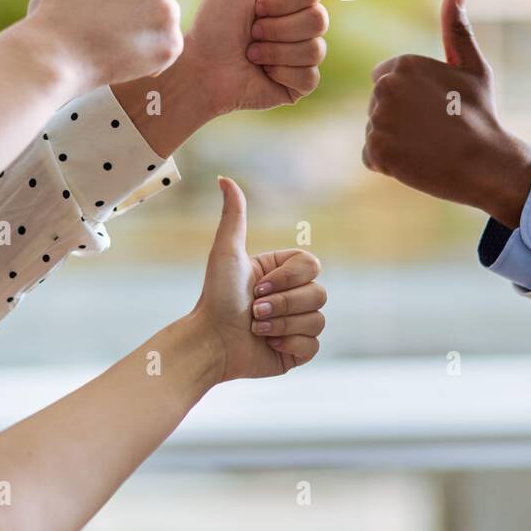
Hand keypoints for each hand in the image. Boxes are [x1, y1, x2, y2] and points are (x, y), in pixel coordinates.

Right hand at [25, 0, 182, 90]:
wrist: (50, 56)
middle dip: (135, 3)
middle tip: (100, 17)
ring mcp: (169, 16)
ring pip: (162, 18)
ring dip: (142, 29)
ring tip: (109, 37)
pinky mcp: (171, 49)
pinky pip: (167, 48)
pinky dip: (148, 54)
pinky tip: (122, 55)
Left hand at [113, 0, 327, 154]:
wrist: (200, 69)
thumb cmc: (212, 22)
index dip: (282, 2)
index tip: (255, 7)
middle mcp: (302, 24)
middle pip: (319, 20)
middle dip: (276, 29)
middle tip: (251, 33)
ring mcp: (304, 55)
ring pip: (314, 49)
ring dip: (274, 53)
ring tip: (250, 54)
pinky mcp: (300, 85)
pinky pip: (309, 78)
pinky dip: (280, 75)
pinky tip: (261, 74)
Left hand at [191, 177, 325, 379]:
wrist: (210, 343)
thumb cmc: (215, 297)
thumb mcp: (226, 252)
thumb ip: (234, 215)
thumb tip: (224, 178)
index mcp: (281, 272)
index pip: (312, 265)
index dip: (288, 278)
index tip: (257, 285)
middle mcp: (293, 296)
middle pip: (320, 293)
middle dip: (283, 304)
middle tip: (254, 309)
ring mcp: (297, 324)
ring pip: (318, 320)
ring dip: (282, 324)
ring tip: (256, 327)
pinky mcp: (297, 351)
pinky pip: (314, 346)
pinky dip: (290, 345)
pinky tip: (268, 344)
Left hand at [363, 0, 530, 226]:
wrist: (487, 163)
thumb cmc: (481, 113)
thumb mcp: (472, 66)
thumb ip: (456, 27)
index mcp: (404, 64)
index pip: (385, 79)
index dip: (409, 97)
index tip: (434, 109)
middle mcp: (386, 87)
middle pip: (378, 104)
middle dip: (398, 118)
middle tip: (432, 129)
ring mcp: (379, 119)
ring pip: (375, 130)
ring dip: (394, 141)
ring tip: (426, 145)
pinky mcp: (376, 150)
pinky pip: (371, 156)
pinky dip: (389, 164)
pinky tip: (416, 162)